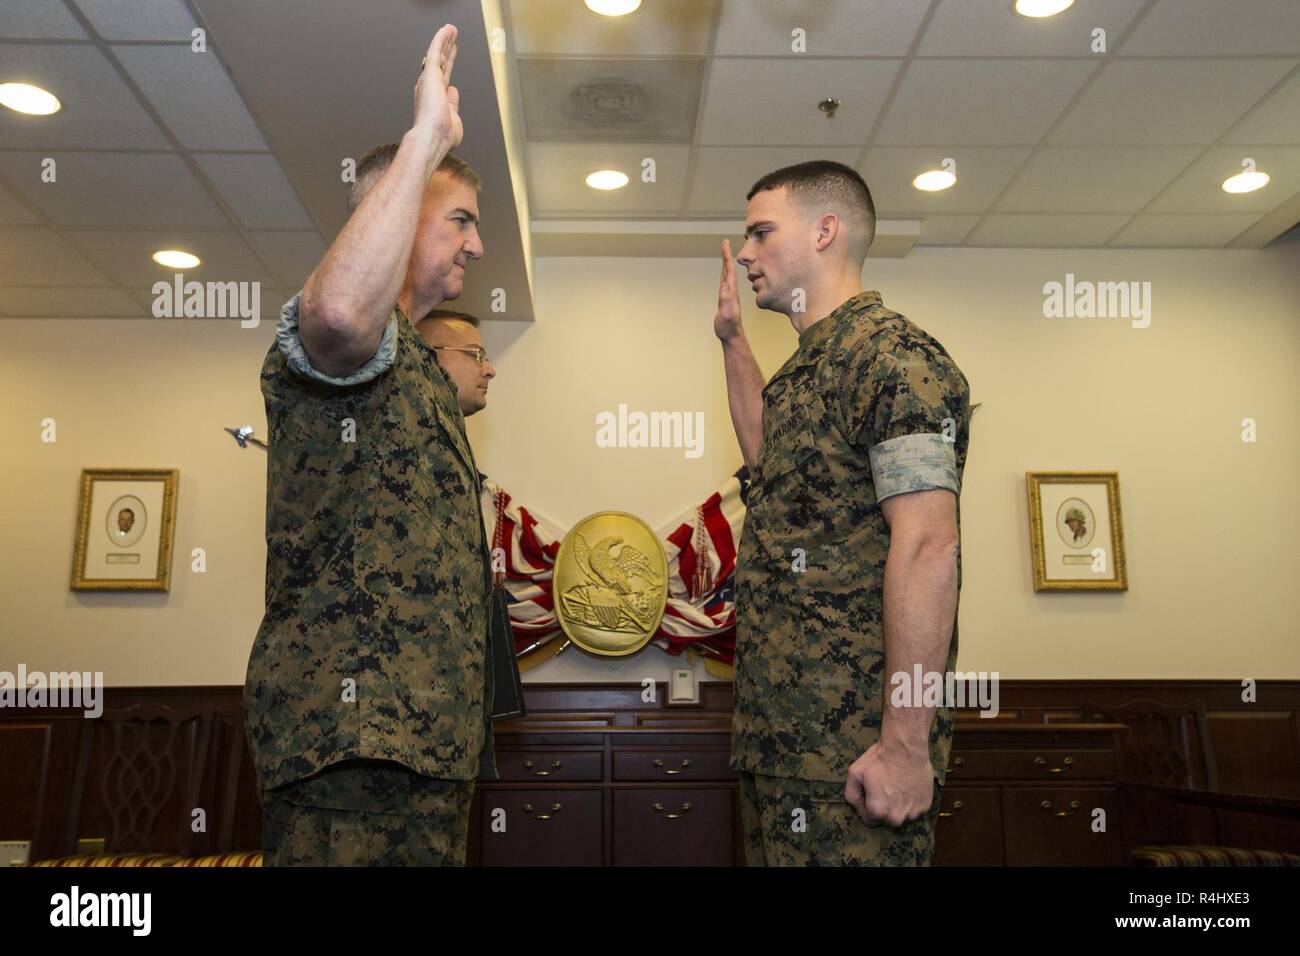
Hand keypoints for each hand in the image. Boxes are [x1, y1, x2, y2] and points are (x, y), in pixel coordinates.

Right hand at [414, 24, 462, 148]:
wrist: (433, 138)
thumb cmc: (442, 137)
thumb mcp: (454, 119)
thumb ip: (454, 104)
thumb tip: (453, 90)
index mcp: (435, 99)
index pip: (444, 76)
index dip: (449, 63)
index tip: (452, 53)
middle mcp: (430, 88)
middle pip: (441, 63)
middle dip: (447, 48)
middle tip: (451, 36)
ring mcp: (429, 80)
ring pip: (438, 55)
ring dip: (444, 40)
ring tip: (451, 28)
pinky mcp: (430, 74)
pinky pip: (436, 52)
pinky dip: (441, 40)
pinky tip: (446, 30)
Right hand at [714, 239, 742, 341]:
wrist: (732, 335)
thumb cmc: (728, 326)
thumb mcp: (726, 314)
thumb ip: (726, 301)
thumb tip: (724, 287)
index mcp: (731, 291)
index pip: (729, 270)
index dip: (727, 256)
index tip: (725, 244)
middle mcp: (731, 290)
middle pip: (728, 269)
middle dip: (726, 255)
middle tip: (725, 243)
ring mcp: (729, 294)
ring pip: (727, 274)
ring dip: (726, 263)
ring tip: (725, 253)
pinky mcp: (726, 298)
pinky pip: (724, 282)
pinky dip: (723, 274)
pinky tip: (723, 273)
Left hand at [843, 740, 934, 826]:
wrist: (905, 748)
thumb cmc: (879, 759)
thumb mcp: (854, 773)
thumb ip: (851, 795)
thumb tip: (857, 808)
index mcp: (877, 811)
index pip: (869, 821)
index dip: (868, 807)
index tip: (871, 793)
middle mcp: (896, 817)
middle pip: (886, 821)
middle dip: (883, 809)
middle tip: (884, 789)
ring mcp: (913, 813)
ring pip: (902, 817)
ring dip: (898, 807)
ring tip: (897, 787)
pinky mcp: (925, 806)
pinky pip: (915, 810)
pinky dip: (911, 803)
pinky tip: (907, 787)